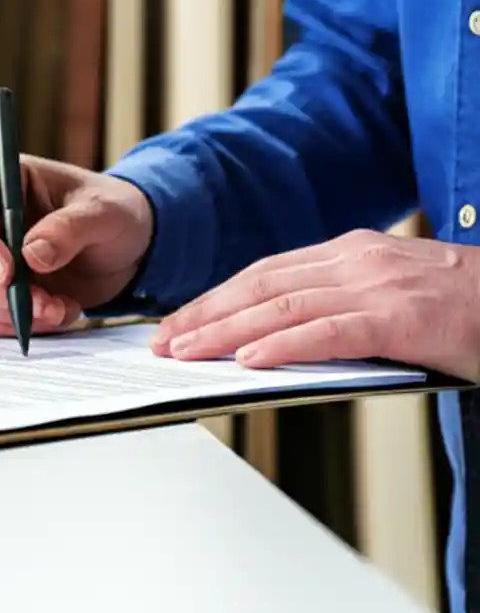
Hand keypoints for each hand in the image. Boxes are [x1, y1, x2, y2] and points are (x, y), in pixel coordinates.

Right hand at [0, 155, 153, 335]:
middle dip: (1, 292)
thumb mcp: (105, 212)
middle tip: (46, 303)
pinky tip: (54, 315)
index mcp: (3, 183)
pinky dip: (14, 327)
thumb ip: (70, 229)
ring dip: (11, 313)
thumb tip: (31, 255)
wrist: (127, 247)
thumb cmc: (114, 213)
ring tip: (61, 308)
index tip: (7, 273)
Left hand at [152, 228, 479, 381]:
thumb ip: (340, 309)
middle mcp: (359, 260)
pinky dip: (284, 344)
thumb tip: (277, 340)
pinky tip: (249, 360)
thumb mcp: (392, 298)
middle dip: (205, 315)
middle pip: (261, 285)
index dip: (215, 300)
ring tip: (186, 353)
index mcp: (352, 252)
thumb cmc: (467, 311)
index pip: (265, 274)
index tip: (176, 324)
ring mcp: (381, 286)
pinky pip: (330, 331)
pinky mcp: (404, 317)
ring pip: (283, 306)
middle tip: (162, 344)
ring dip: (226, 332)